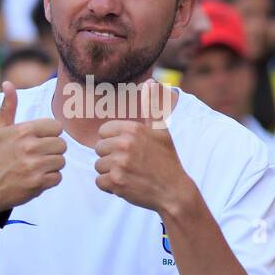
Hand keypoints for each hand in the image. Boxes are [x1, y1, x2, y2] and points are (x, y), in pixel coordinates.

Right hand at [0, 81, 65, 210]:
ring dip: (52, 166)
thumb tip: (8, 83)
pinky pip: (58, 177)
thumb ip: (8, 108)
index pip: (56, 127)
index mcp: (22, 131)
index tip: (38, 141)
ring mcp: (34, 165)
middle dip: (52, 151)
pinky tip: (35, 178)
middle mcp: (29, 146)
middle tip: (37, 156)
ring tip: (35, 167)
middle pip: (62, 145)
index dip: (50, 135)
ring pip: (61, 161)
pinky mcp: (38, 183)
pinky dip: (50, 179)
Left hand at [93, 79, 191, 211]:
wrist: (175, 191)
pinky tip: (128, 185)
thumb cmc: (167, 161)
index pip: (103, 133)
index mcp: (132, 129)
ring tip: (131, 175)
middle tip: (133, 165)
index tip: (132, 151)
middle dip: (112, 159)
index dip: (115, 144)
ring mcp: (120, 163)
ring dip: (111, 173)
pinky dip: (111, 187)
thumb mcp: (162, 131)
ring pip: (99, 167)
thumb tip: (151, 82)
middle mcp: (125, 144)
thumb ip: (152, 107)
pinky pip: (100, 182)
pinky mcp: (116, 181)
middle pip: (99, 150)